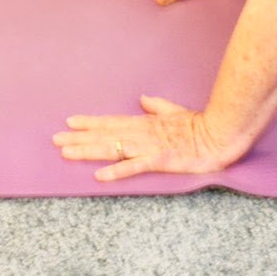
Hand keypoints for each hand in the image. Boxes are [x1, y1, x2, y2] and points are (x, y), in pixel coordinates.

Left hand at [53, 95, 240, 179]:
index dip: (90, 123)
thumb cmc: (202, 124)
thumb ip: (159, 106)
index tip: (69, 123)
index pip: (112, 122)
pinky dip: (117, 171)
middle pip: (106, 135)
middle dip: (79, 138)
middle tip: (54, 140)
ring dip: (89, 151)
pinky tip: (100, 176)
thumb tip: (144, 99)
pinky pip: (135, 167)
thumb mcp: (177, 112)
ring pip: (114, 149)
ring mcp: (151, 147)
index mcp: (147, 123)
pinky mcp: (161, 160)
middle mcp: (143, 133)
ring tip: (66, 153)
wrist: (222, 135)